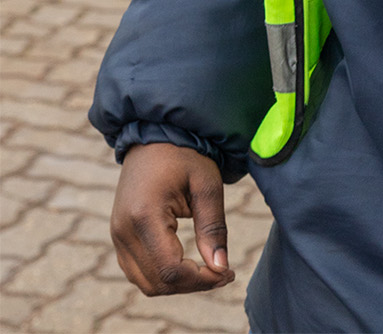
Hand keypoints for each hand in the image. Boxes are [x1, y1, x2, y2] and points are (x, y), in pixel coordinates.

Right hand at [110, 143, 234, 294]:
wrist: (155, 134)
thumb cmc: (185, 154)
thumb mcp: (207, 185)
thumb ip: (213, 227)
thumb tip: (221, 267)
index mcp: (144, 215)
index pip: (170, 269)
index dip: (200, 280)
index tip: (227, 273)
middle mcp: (124, 230)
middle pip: (157, 282)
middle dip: (192, 284)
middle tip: (224, 272)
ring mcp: (117, 234)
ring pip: (145, 282)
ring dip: (177, 284)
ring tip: (209, 269)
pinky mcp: (119, 235)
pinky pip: (137, 271)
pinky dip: (163, 275)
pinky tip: (189, 263)